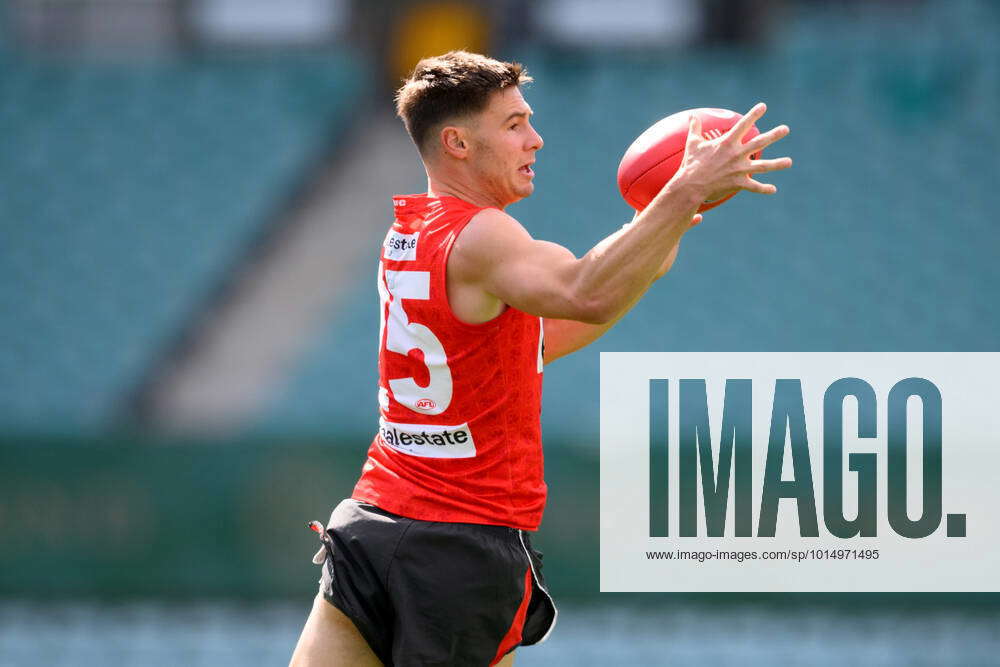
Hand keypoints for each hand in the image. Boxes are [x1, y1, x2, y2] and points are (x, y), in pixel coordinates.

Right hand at [675, 102, 792, 201]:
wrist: (691, 186)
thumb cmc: (691, 164)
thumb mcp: (692, 144)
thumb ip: (695, 129)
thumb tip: (692, 117)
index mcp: (727, 142)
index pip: (743, 125)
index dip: (754, 114)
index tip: (763, 106)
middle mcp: (737, 154)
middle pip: (760, 142)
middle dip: (774, 135)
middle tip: (786, 129)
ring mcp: (739, 169)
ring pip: (763, 166)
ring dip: (777, 164)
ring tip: (789, 162)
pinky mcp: (738, 183)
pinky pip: (754, 186)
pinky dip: (763, 189)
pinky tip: (773, 189)